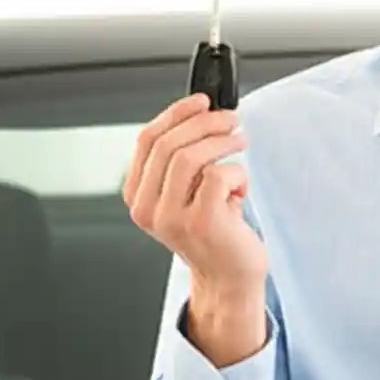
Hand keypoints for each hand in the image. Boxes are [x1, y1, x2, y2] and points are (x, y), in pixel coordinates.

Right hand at [122, 93, 267, 362]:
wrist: (229, 278)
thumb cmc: (214, 230)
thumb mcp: (187, 192)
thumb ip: (183, 159)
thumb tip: (203, 112)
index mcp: (139, 197)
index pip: (147, 140)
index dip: (176, 113)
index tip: (202, 101)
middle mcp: (149, 210)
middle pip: (168, 144)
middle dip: (205, 122)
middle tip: (231, 120)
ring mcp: (173, 219)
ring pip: (190, 156)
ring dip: (222, 141)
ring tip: (240, 142)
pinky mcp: (202, 223)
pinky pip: (219, 175)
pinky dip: (237, 172)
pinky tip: (241, 187)